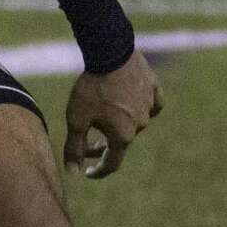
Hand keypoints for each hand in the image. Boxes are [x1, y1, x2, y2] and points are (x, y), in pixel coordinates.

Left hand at [63, 50, 162, 179]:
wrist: (110, 52)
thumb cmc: (91, 88)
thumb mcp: (76, 119)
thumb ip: (75, 148)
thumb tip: (72, 173)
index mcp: (122, 136)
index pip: (112, 163)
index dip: (99, 171)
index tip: (88, 173)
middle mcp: (140, 125)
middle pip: (120, 141)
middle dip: (102, 143)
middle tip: (86, 139)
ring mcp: (149, 106)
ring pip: (134, 122)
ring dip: (119, 123)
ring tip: (103, 113)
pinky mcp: (154, 89)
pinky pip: (150, 104)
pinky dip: (140, 107)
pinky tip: (131, 103)